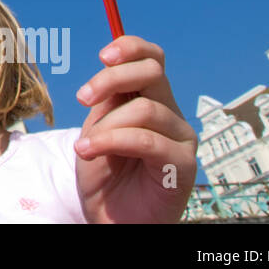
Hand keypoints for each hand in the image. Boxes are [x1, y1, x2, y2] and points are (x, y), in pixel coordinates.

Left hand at [73, 35, 197, 222]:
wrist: (111, 219)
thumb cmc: (104, 175)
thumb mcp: (97, 127)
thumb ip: (106, 99)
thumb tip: (108, 63)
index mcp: (149, 100)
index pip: (151, 59)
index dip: (130, 49)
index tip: (102, 56)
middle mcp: (170, 114)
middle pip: (152, 72)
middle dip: (111, 79)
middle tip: (83, 98)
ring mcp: (181, 139)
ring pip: (144, 109)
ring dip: (105, 126)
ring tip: (84, 147)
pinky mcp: (184, 165)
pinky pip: (148, 140)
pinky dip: (112, 141)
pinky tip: (89, 150)